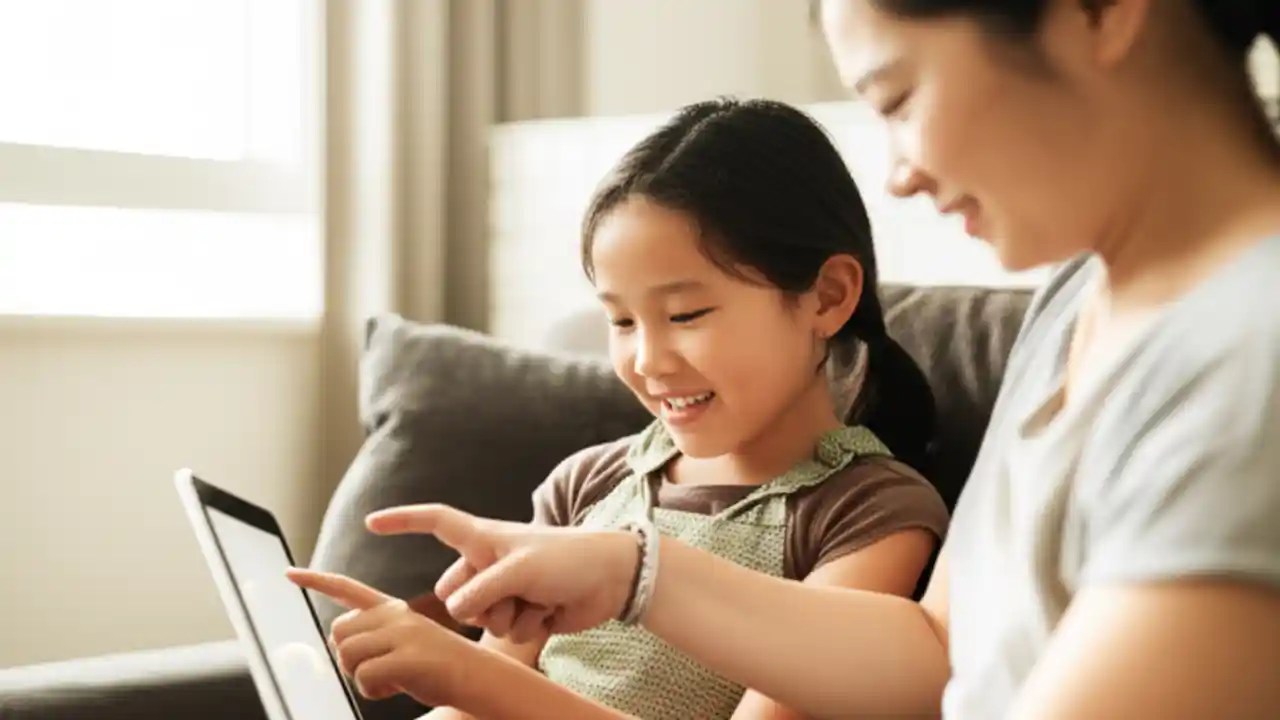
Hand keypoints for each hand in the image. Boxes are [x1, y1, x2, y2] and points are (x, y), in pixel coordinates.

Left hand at [285, 568, 475, 706]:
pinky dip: (373, 691)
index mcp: (393, 609)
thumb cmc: (439, 667)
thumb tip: (338, 644)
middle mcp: (396, 615)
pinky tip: (396, 688)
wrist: (481, 677)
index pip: (348, 590)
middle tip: (380, 669)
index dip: (316, 581)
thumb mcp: (404, 643)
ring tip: (392, 679)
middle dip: (349, 658)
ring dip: (362, 677)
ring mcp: (403, 634)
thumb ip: (373, 637)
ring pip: (348, 656)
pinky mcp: (408, 657)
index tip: (289, 573)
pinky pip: (363, 676)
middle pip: (338, 634)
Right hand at [365, 505, 638, 639]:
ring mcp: (504, 590)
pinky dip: (529, 626)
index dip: (402, 521)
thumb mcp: (519, 570)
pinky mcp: (522, 613)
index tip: (370, 522)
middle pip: (451, 594)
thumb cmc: (567, 558)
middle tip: (514, 588)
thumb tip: (454, 613)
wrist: (611, 579)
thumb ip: (480, 592)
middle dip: (478, 601)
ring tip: (539, 598)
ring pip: (479, 620)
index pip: (434, 522)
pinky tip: (551, 611)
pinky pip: (506, 633)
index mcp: (482, 538)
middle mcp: (488, 563)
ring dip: (509, 617)